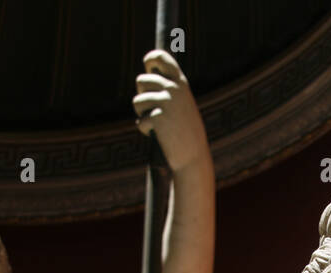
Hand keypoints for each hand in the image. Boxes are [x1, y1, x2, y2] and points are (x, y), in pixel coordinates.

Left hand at [134, 50, 209, 172]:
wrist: (193, 156)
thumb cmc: (186, 132)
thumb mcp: (181, 105)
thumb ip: (167, 89)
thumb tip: (146, 76)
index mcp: (180, 83)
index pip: (159, 57)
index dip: (150, 61)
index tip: (148, 70)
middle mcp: (173, 89)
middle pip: (141, 80)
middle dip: (142, 96)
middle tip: (154, 110)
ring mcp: (165, 102)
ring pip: (137, 101)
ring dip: (142, 114)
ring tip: (157, 124)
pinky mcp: (156, 117)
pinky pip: (140, 121)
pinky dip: (146, 130)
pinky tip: (160, 136)